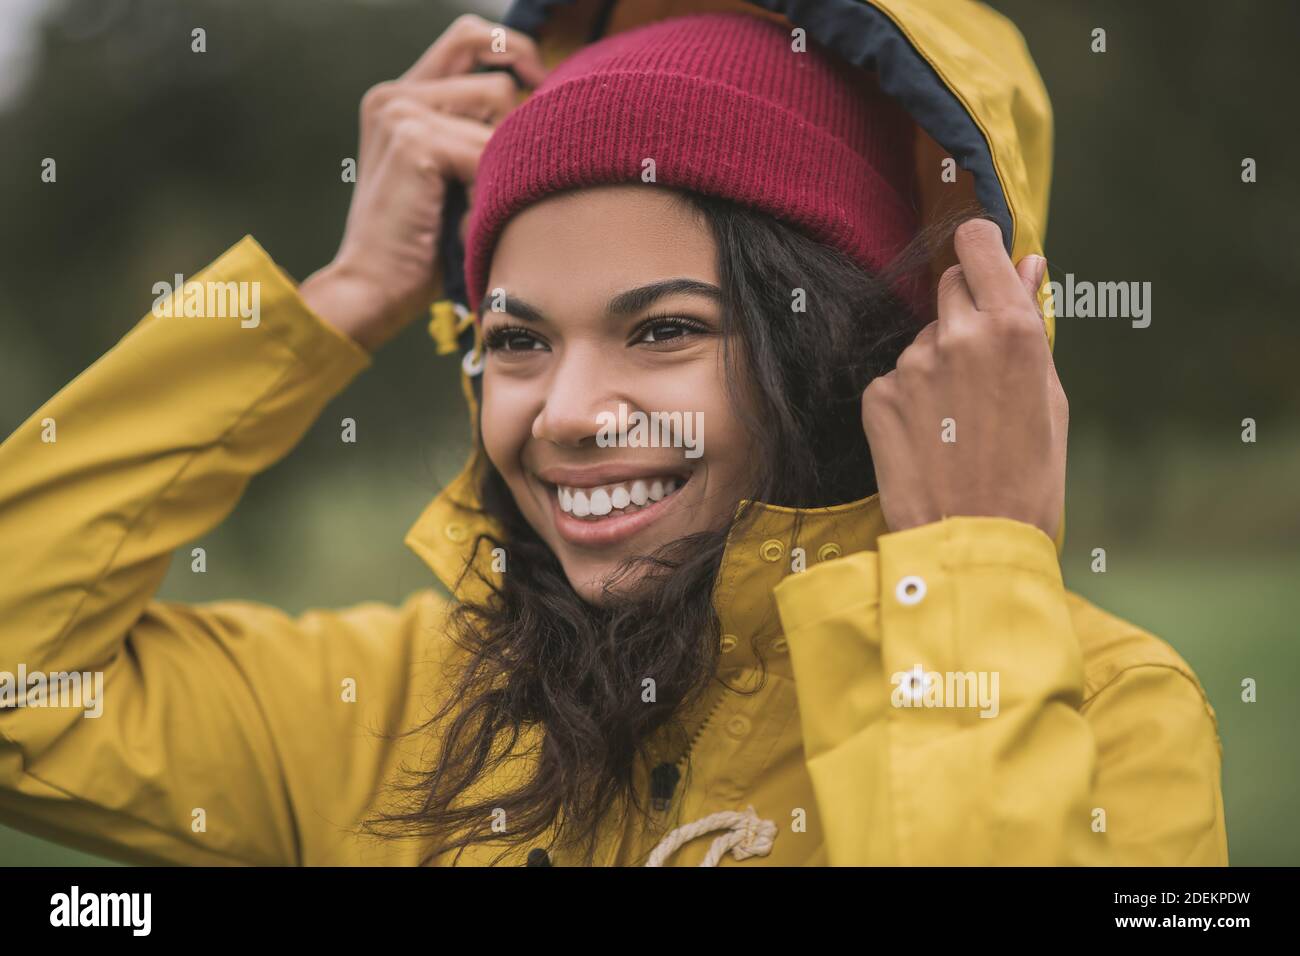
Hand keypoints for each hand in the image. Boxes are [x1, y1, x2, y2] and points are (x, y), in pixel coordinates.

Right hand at [299, 14, 548, 350]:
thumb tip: (548, 102)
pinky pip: (489, 152)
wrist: (374, 288)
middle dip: (515, 132)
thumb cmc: (422, 245)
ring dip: (502, 168)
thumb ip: (478, 131)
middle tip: (497, 185)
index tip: (540, 85)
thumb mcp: (453, 176)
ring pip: (500, 114)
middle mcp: (395, 94)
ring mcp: (401, 112)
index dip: (514, 54)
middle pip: (497, 81)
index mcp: (401, 95)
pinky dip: (489, 194)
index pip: (471, 38)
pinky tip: (468, 222)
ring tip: (476, 208)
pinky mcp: (413, 140)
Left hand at [861, 218, 1067, 539]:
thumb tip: (1027, 265)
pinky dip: (911, 397)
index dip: (979, 245)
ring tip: (959, 420)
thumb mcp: (1049, 395)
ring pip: (924, 337)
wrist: (973, 542)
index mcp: (1011, 328)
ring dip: (939, 360)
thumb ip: (1031, 322)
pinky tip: (931, 438)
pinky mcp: (878, 395)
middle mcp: (956, 335)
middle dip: (965, 308)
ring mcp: (911, 364)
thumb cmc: (1029, 475)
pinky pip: (897, 377)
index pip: (977, 243)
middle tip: (982, 362)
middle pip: (950, 284)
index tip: (982, 256)